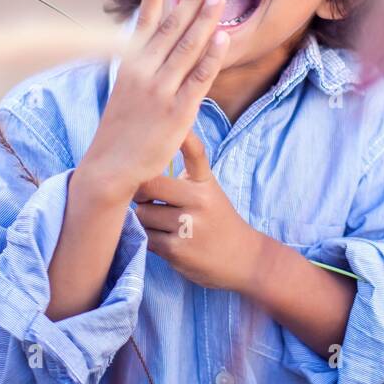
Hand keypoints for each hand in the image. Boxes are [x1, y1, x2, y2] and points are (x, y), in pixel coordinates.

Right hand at [77, 0, 230, 202]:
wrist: (110, 168)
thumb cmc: (119, 131)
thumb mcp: (124, 92)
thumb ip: (140, 70)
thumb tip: (151, 49)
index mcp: (129, 65)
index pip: (143, 22)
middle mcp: (143, 72)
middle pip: (171, 28)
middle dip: (190, 0)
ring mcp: (161, 90)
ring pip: (187, 47)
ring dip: (204, 18)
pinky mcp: (177, 110)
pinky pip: (199, 77)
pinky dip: (211, 56)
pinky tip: (223, 37)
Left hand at [133, 131, 268, 291]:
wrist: (243, 258)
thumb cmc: (217, 218)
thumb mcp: (209, 190)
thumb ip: (183, 175)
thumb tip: (143, 158)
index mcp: (205, 182)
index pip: (195, 153)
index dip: (183, 137)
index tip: (172, 124)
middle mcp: (198, 200)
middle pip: (149, 185)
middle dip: (140, 192)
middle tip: (146, 198)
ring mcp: (188, 226)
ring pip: (143, 213)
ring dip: (144, 219)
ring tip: (162, 224)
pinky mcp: (177, 249)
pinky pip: (146, 237)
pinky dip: (149, 239)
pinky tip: (166, 239)